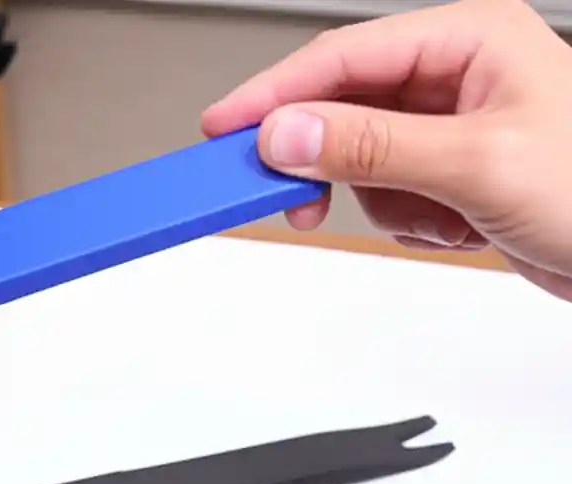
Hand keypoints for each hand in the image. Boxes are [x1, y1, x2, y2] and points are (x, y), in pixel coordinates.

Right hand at [202, 0, 571, 301]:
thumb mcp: (476, 164)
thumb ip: (371, 145)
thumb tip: (287, 133)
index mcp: (468, 40)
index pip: (342, 56)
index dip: (274, 94)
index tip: (223, 129)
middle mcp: (455, 77)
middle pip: (341, 106)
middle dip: (321, 157)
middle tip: (278, 191)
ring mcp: (450, 128)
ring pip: (356, 158)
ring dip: (379, 198)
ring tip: (429, 215)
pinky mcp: (449, 174)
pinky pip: (385, 193)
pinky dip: (406, 219)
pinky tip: (453, 226)